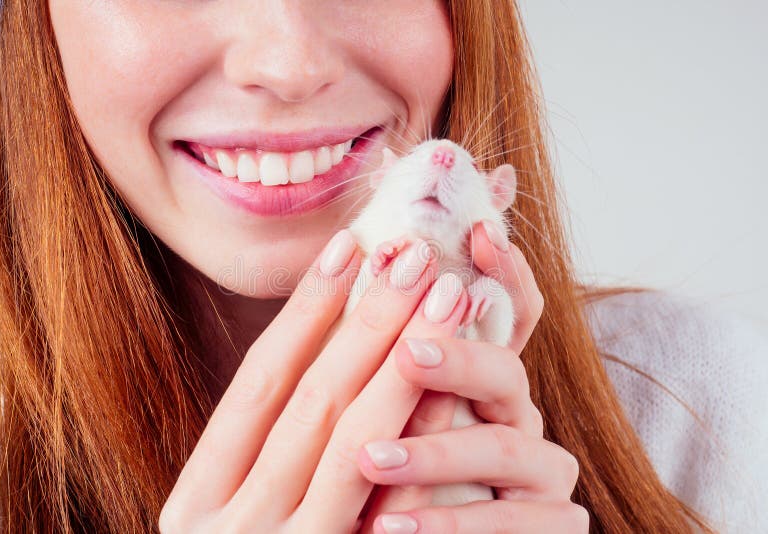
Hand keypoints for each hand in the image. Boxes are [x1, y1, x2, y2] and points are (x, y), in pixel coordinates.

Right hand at [159, 230, 474, 532]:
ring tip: (447, 298)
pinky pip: (392, 504)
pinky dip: (423, 439)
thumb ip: (261, 459)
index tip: (346, 246)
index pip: (257, 384)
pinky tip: (457, 387)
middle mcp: (233, 526)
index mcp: (197, 500)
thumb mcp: (231, 520)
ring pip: (351, 441)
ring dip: (403, 360)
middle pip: (310, 402)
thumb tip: (321, 346)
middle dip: (368, 320)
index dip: (303, 310)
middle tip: (416, 255)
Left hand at [355, 220, 588, 532]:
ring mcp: (543, 475)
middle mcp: (519, 416)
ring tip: (370, 459)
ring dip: (437, 451)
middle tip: (407, 353)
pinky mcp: (552, 527)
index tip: (478, 233)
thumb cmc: (396, 473)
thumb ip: (383, 352)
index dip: (503, 272)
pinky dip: (448, 526)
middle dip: (460, 357)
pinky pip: (509, 527)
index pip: (509, 311)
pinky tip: (387, 531)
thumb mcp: (386, 411)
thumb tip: (353, 250)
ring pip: (506, 448)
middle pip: (507, 372)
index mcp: (485, 378)